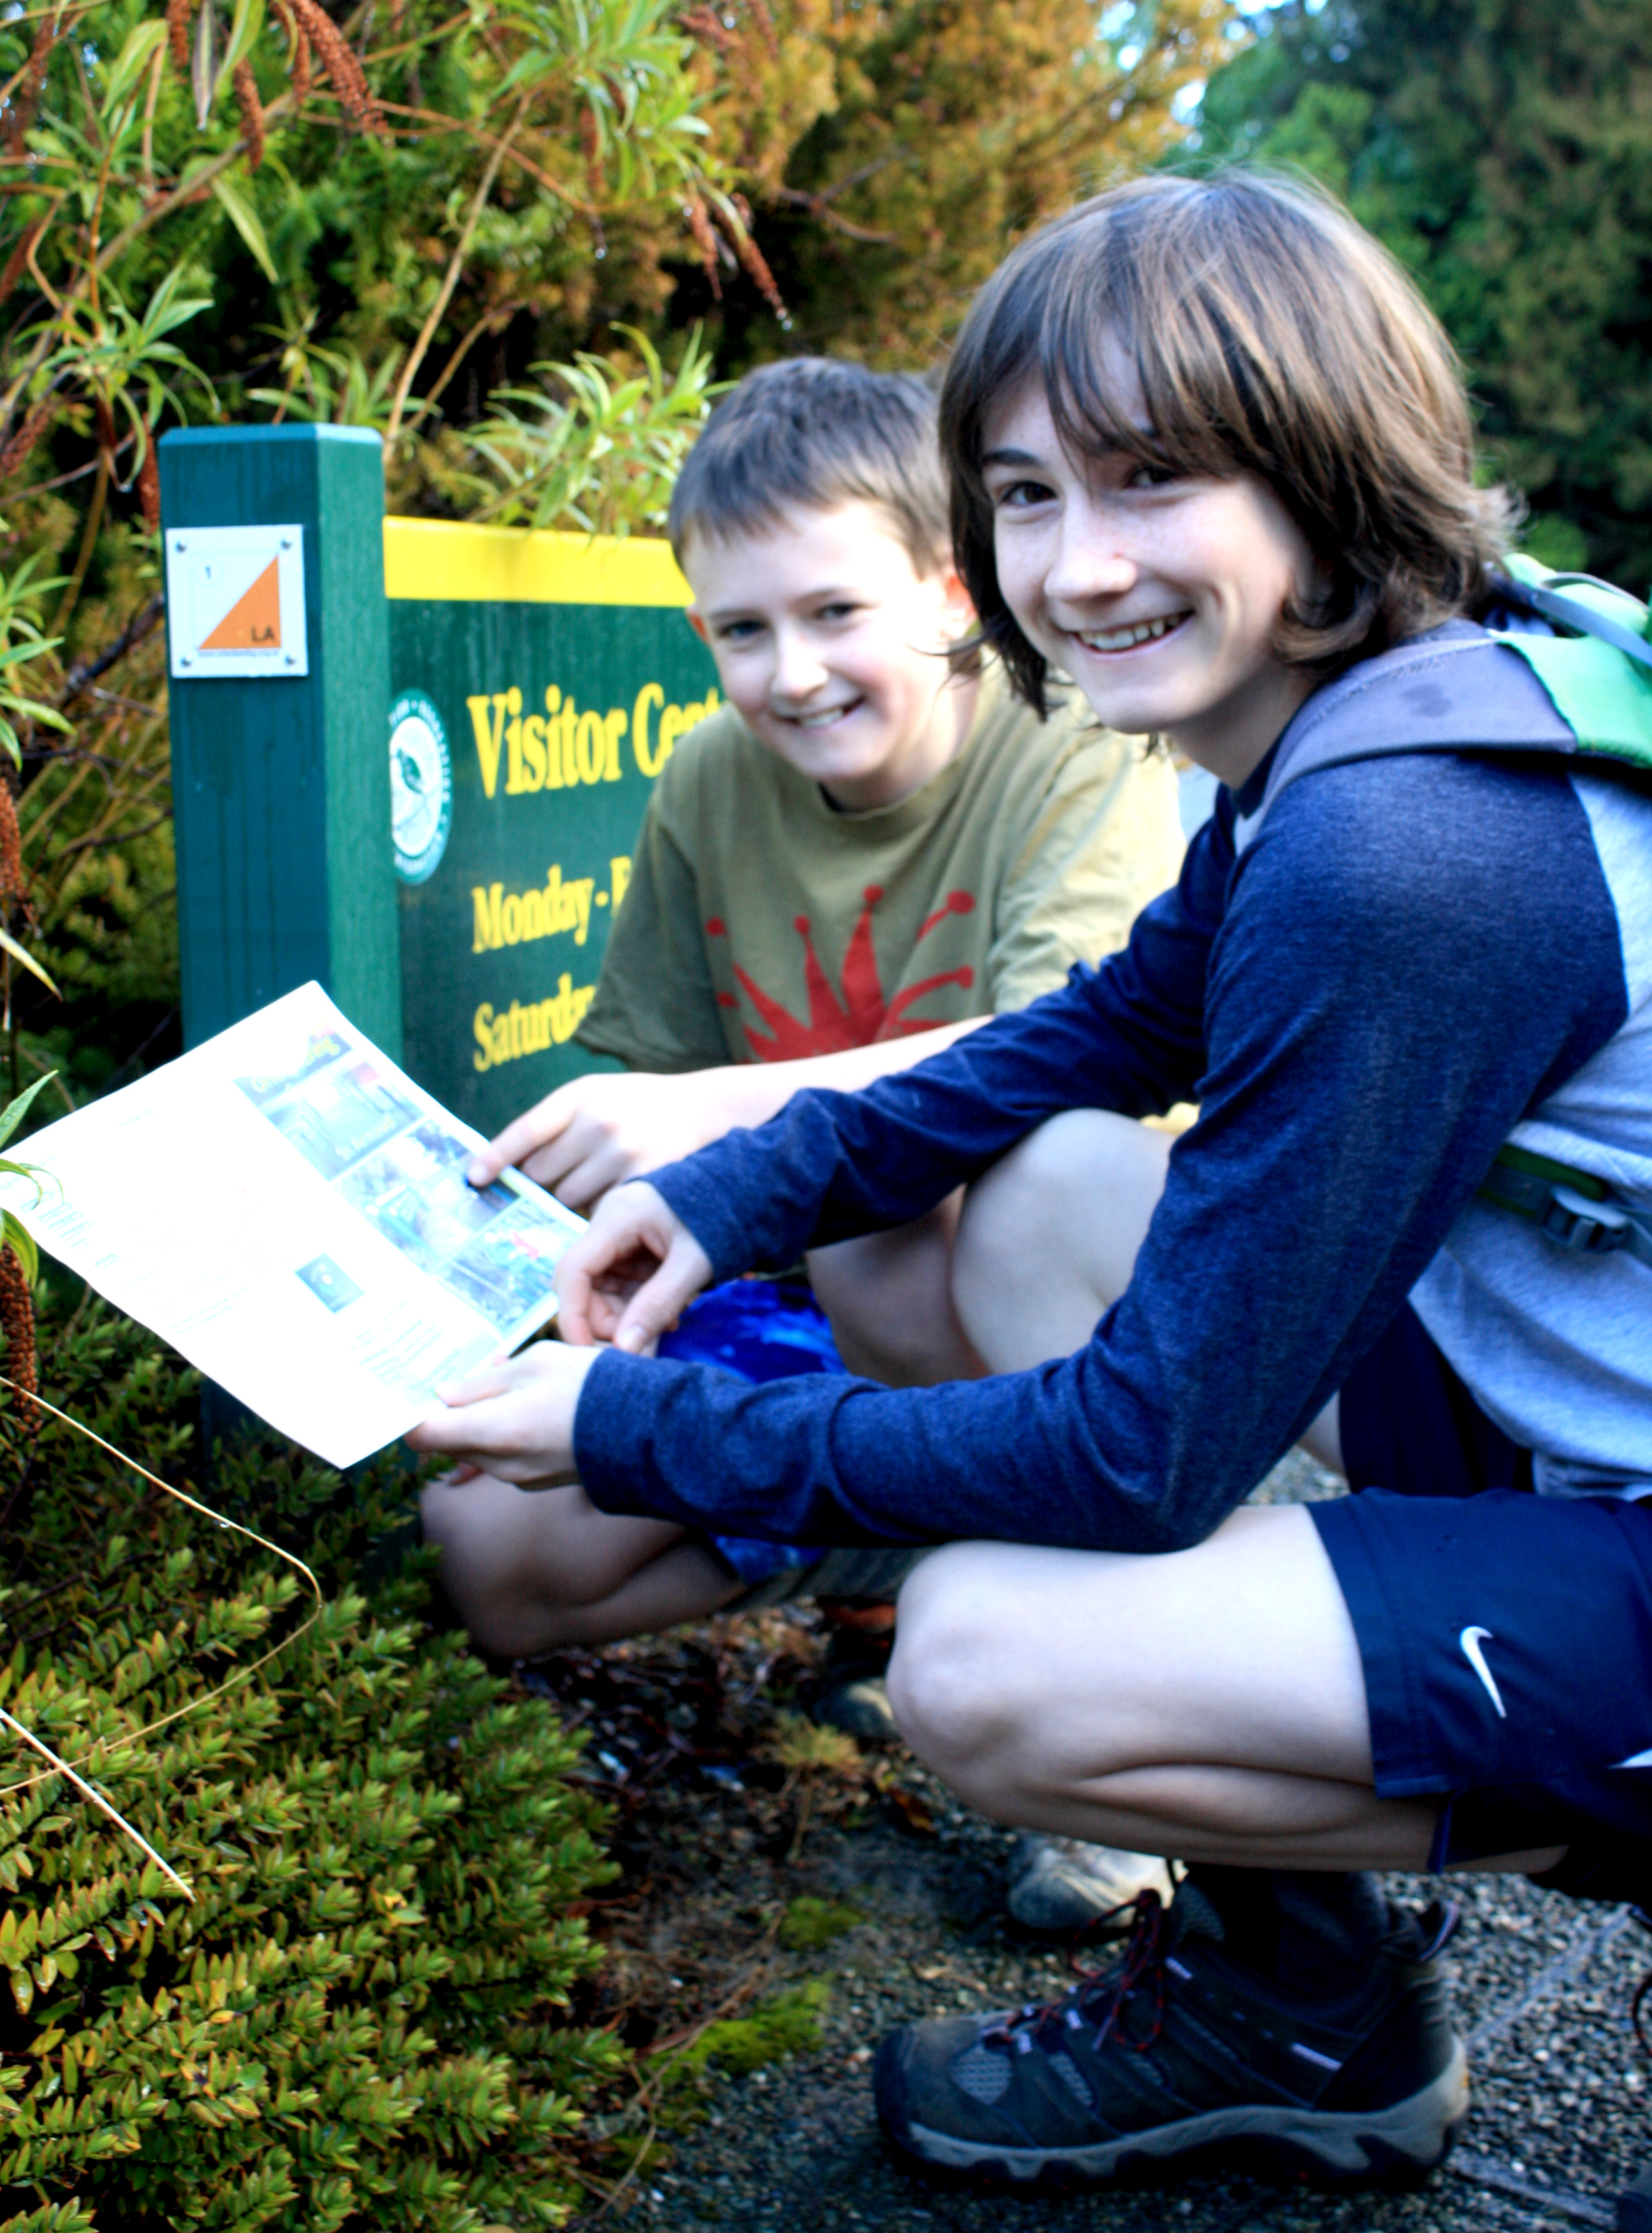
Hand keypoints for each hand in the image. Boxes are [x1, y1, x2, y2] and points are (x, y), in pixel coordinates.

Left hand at [406, 1341, 600, 1484]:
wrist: (649, 1428)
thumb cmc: (592, 1385)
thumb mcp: (536, 1362)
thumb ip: (484, 1382)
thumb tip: (445, 1396)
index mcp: (494, 1431)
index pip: (423, 1435)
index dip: (410, 1415)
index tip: (413, 1393)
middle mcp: (501, 1464)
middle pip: (448, 1443)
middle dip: (455, 1411)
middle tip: (478, 1374)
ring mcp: (521, 1478)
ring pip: (478, 1449)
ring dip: (483, 1420)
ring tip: (516, 1384)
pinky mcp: (540, 1482)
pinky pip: (505, 1458)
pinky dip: (507, 1434)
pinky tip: (535, 1407)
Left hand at [466, 1068, 761, 1210]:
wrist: (706, 1110)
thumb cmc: (640, 1105)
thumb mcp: (598, 1094)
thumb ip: (558, 1122)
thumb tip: (506, 1167)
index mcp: (582, 1095)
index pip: (526, 1131)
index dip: (495, 1158)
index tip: (473, 1179)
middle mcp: (600, 1122)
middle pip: (542, 1174)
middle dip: (539, 1183)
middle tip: (551, 1183)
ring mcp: (623, 1154)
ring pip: (568, 1197)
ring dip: (569, 1199)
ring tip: (591, 1183)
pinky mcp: (643, 1182)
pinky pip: (600, 1211)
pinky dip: (598, 1210)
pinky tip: (612, 1194)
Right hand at [555, 1180, 712, 1351]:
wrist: (744, 1193)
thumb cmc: (724, 1218)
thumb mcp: (695, 1263)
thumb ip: (659, 1303)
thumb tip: (625, 1348)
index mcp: (617, 1217)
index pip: (573, 1270)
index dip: (572, 1314)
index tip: (586, 1351)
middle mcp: (609, 1226)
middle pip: (584, 1285)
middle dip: (608, 1321)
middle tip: (644, 1345)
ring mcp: (620, 1239)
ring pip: (603, 1291)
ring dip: (628, 1317)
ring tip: (669, 1325)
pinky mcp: (633, 1250)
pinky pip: (624, 1287)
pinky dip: (641, 1307)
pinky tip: (671, 1315)